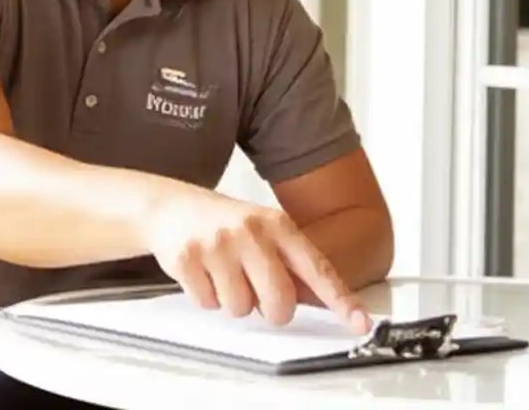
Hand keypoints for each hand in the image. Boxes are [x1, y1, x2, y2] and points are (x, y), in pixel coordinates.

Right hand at [145, 186, 372, 333]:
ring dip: (233, 301)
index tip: (359, 322)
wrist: (169, 207)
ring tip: (222, 272)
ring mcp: (218, 244)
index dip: (340, 300)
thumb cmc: (224, 224)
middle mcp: (251, 231)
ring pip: (241, 309)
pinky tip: (202, 272)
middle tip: (258, 292)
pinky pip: (209, 304)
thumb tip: (319, 301)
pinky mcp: (187, 259)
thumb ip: (289, 263)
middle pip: (280, 302)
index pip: (317, 269)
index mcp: (278, 224)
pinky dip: (206, 297)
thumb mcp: (262, 231)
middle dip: (272, 310)